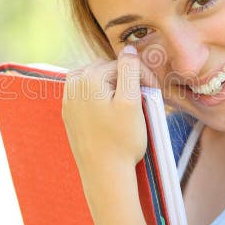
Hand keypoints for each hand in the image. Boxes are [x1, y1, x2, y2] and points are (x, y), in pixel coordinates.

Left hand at [62, 46, 149, 183]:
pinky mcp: (68, 114)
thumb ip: (130, 71)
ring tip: (127, 102)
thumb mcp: (132, 102)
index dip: (142, 76)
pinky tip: (111, 111)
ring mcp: (68, 101)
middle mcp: (73, 86)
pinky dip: (99, 97)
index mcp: (88, 78)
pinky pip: (85, 95)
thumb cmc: (122, 140)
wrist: (104, 175)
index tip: (156, 92)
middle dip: (125, 79)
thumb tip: (128, 49)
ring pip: (94, 80)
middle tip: (144, 98)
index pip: (121, 65)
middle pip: (106, 69)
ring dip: (112, 86)